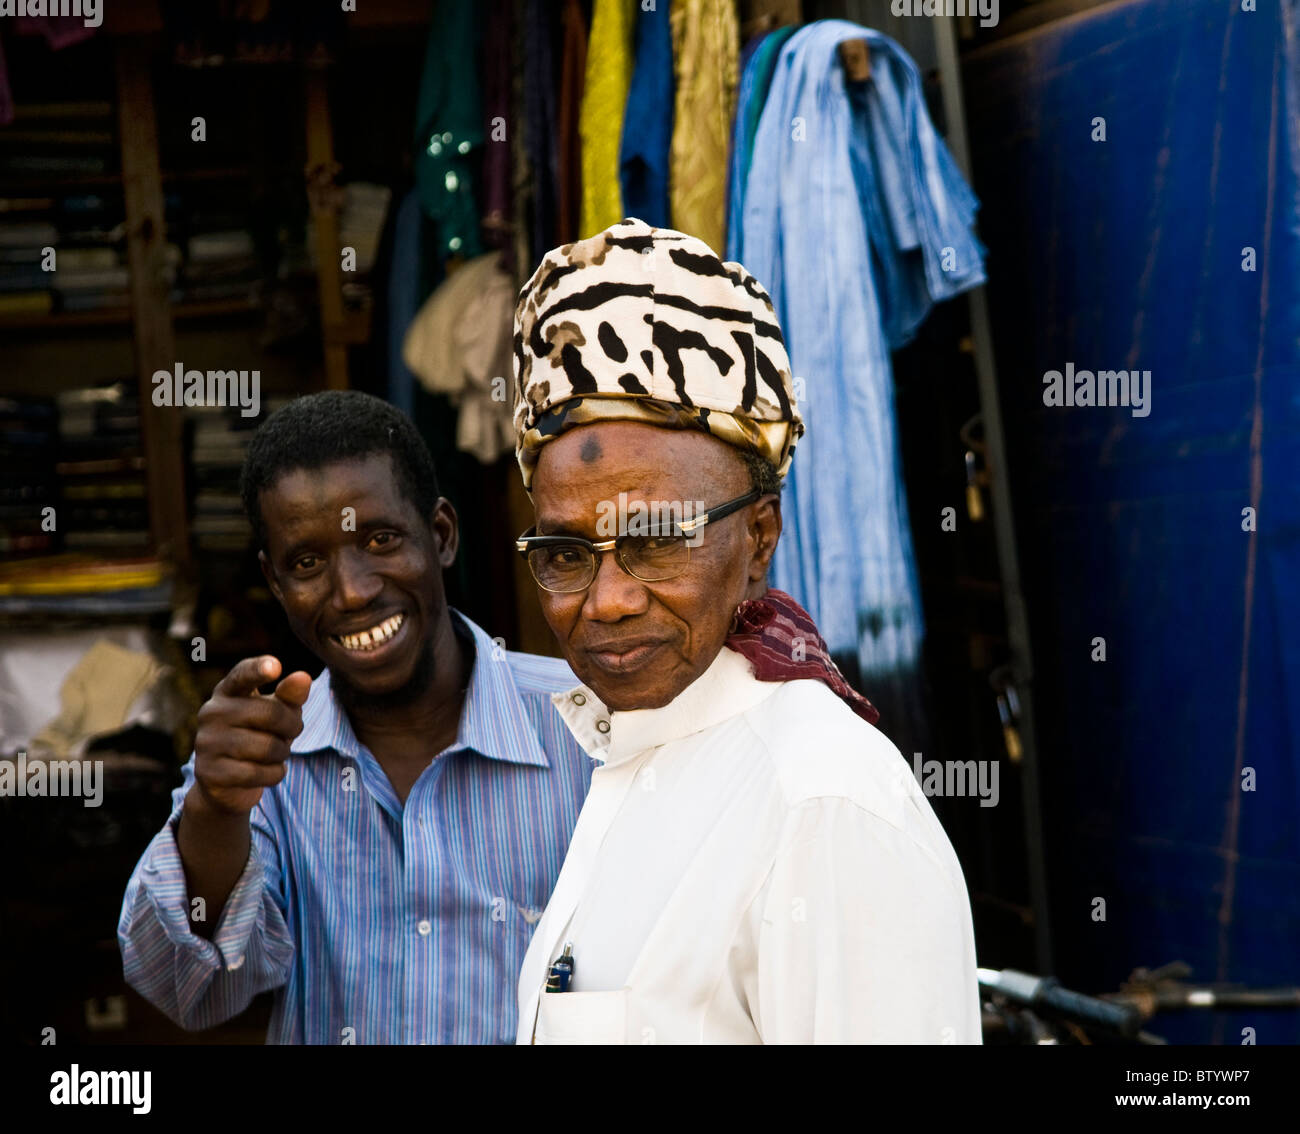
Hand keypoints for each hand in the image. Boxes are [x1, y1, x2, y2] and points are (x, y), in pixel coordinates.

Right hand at [191, 656, 311, 816]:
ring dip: (282, 753)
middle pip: (270, 714)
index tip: (276, 666)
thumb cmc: (259, 734)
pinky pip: (256, 773)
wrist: (229, 779)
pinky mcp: (208, 771)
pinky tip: (271, 771)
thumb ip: (290, 695)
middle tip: (293, 733)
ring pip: (266, 747)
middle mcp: (211, 712)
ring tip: (277, 753)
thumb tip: (303, 678)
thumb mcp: (278, 712)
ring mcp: (206, 742)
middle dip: (292, 727)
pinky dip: (274, 774)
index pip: (243, 675)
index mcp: (228, 690)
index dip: (259, 670)